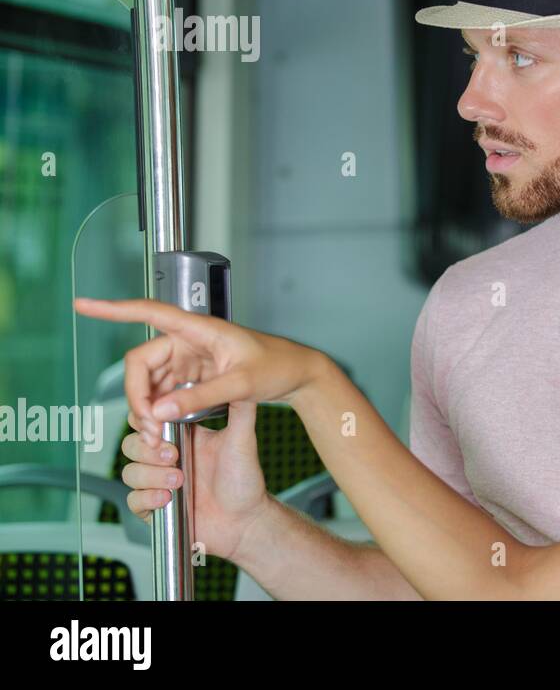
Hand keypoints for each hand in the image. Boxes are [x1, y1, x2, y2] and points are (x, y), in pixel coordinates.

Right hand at [72, 297, 328, 447]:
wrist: (296, 374)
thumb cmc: (276, 366)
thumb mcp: (240, 385)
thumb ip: (199, 398)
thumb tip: (158, 412)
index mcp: (198, 329)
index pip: (148, 312)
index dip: (113, 309)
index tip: (82, 305)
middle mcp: (188, 341)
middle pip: (139, 365)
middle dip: (136, 396)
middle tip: (149, 427)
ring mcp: (188, 358)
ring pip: (148, 382)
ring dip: (147, 407)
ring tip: (160, 434)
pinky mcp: (192, 375)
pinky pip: (162, 391)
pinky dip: (159, 410)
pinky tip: (167, 427)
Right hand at [119, 399, 269, 562]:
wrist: (246, 521)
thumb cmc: (245, 481)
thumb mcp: (243, 441)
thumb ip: (240, 411)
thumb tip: (240, 384)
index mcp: (184, 436)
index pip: (151, 419)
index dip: (148, 421)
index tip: (159, 427)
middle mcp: (168, 457)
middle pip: (132, 444)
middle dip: (148, 450)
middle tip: (173, 456)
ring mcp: (159, 481)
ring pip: (130, 472)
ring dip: (151, 476)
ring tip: (179, 480)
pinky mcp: (155, 506)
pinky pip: (133, 500)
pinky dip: (147, 498)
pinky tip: (167, 498)